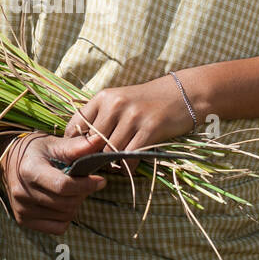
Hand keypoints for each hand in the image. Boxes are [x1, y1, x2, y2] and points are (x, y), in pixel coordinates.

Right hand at [0, 129, 111, 233]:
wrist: (8, 160)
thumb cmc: (36, 150)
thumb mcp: (55, 143)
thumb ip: (78, 146)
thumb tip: (100, 139)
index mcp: (30, 170)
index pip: (63, 186)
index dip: (86, 185)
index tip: (101, 180)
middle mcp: (23, 193)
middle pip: (66, 203)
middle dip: (82, 193)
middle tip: (85, 182)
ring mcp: (21, 209)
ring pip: (65, 216)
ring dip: (75, 204)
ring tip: (71, 190)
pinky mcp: (23, 220)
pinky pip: (57, 228)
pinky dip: (65, 217)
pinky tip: (62, 203)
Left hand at [62, 76, 196, 172]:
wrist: (183, 93)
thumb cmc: (148, 101)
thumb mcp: (120, 100)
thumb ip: (100, 117)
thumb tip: (80, 144)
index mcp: (103, 97)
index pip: (77, 125)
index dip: (74, 144)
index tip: (78, 154)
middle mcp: (115, 105)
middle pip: (92, 142)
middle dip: (94, 157)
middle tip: (98, 165)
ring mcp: (133, 117)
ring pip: (110, 151)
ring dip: (112, 163)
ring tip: (115, 165)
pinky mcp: (149, 129)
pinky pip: (130, 156)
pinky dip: (127, 166)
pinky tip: (129, 165)